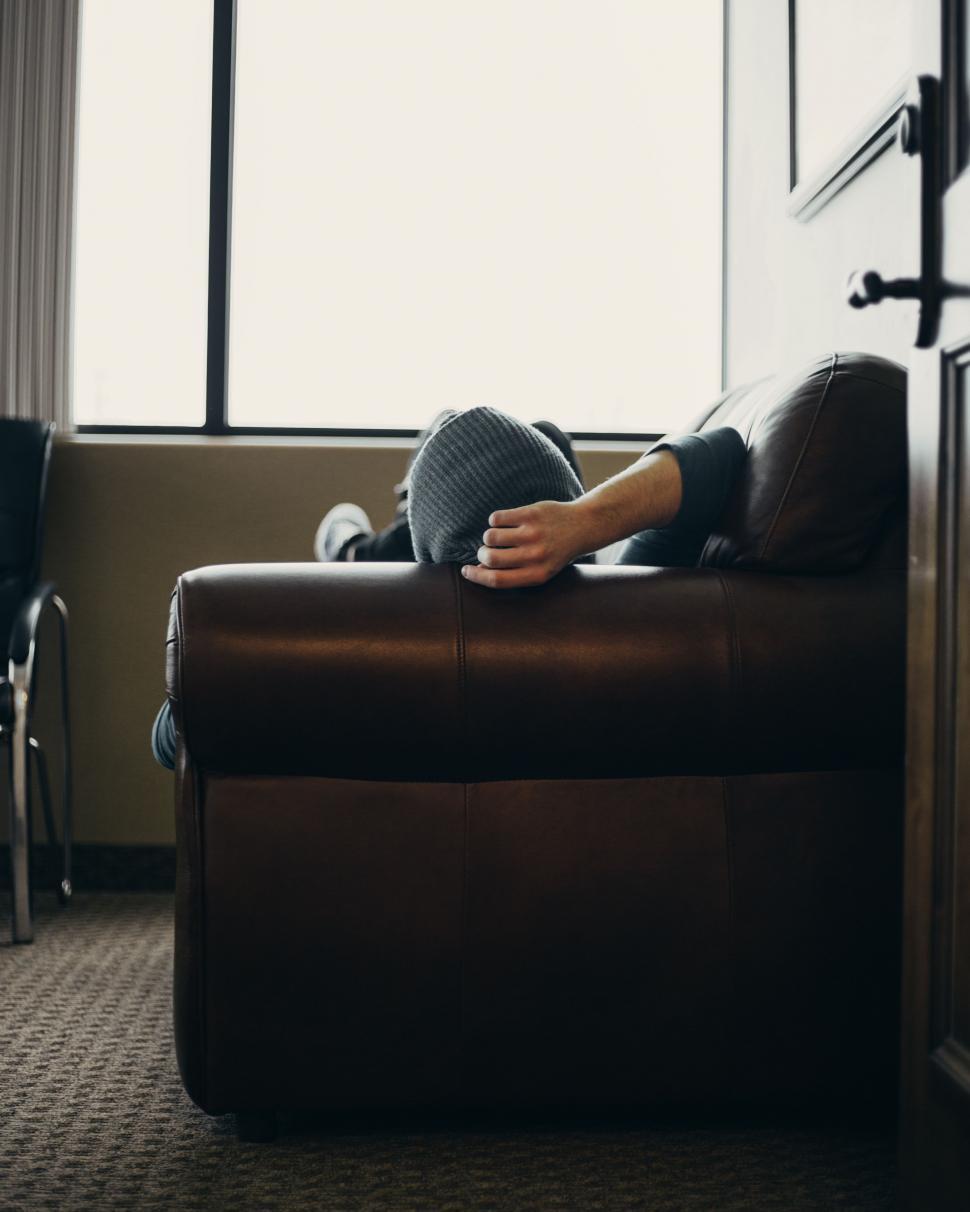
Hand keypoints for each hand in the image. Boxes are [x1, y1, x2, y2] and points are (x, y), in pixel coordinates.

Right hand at [461, 499, 590, 588]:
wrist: (582, 526)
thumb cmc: (555, 552)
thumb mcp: (539, 569)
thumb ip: (512, 573)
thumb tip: (479, 570)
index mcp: (537, 574)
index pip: (497, 580)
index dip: (476, 577)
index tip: (465, 571)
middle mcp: (535, 555)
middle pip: (490, 558)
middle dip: (482, 554)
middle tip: (486, 551)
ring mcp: (533, 533)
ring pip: (491, 536)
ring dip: (489, 536)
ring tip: (500, 535)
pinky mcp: (531, 513)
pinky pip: (497, 518)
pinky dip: (495, 520)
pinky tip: (506, 522)